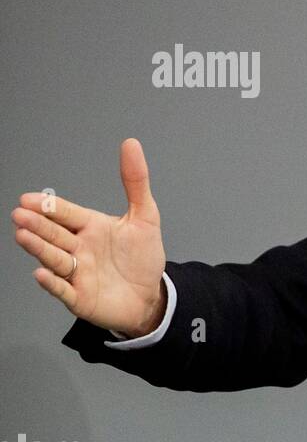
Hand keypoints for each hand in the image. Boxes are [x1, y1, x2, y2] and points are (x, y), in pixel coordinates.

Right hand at [12, 138, 167, 338]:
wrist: (150, 297)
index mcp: (90, 227)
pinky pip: (63, 289)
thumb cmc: (142, 258)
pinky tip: (41, 273)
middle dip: (38, 224)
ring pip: (54, 258)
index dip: (50, 207)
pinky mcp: (79, 297)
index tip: (30, 198)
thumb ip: (135, 182)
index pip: (66, 213)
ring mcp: (77, 273)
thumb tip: (131, 144)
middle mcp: (78, 248)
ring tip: (23, 235)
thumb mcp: (145, 217)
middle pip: (54, 234)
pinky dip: (52, 282)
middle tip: (20, 214)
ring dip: (38, 248)